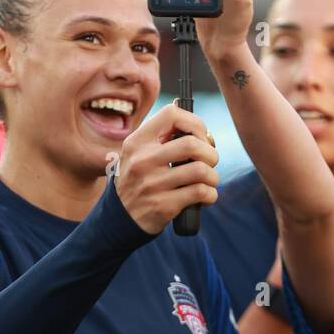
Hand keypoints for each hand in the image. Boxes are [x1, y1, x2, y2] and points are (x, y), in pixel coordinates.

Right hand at [115, 101, 218, 233]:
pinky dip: (210, 195)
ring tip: (208, 181)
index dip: (195, 122)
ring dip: (213, 176)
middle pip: (192, 144)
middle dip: (210, 153)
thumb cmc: (139, 180)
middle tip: (209, 161)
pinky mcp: (163, 206)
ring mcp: (152, 185)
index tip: (200, 136)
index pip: (172, 114)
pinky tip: (205, 197)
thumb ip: (161, 138)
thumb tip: (199, 128)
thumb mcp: (137, 154)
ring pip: (201, 171)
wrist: (120, 219)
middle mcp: (142, 161)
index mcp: (137, 142)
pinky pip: (201, 193)